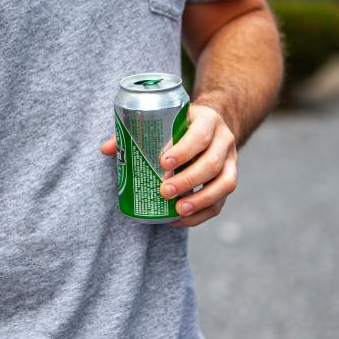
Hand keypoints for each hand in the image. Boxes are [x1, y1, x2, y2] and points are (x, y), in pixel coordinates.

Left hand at [99, 103, 237, 226]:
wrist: (211, 127)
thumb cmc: (180, 125)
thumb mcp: (165, 119)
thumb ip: (135, 131)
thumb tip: (107, 149)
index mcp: (208, 120)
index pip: (200, 135)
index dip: (184, 150)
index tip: (163, 162)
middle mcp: (224, 141)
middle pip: (212, 163)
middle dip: (188, 180)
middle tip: (164, 191)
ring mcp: (231, 163)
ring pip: (224, 184)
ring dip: (200, 200)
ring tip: (177, 210)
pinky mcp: (228, 182)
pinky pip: (220, 202)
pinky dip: (200, 214)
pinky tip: (180, 219)